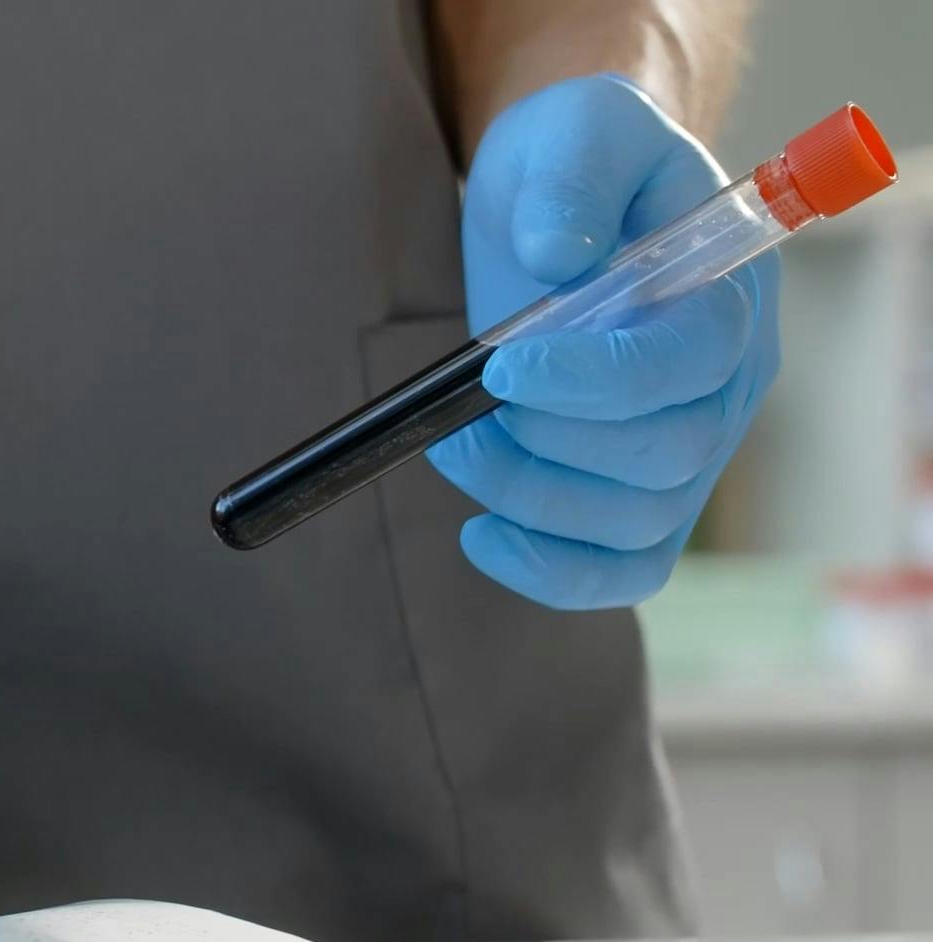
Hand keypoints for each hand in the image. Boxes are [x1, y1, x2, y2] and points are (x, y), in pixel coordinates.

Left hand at [426, 73, 780, 608]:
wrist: (562, 198)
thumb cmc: (578, 161)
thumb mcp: (574, 130)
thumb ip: (572, 178)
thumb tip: (556, 253)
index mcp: (727, 297)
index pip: (692, 365)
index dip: (600, 382)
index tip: (501, 369)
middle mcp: (722, 387)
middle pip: (666, 458)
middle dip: (548, 444)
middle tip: (464, 408)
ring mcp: (686, 449)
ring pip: (636, 523)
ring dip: (530, 499)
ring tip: (452, 448)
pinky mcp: (637, 493)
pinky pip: (622, 570)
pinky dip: (552, 573)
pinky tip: (481, 535)